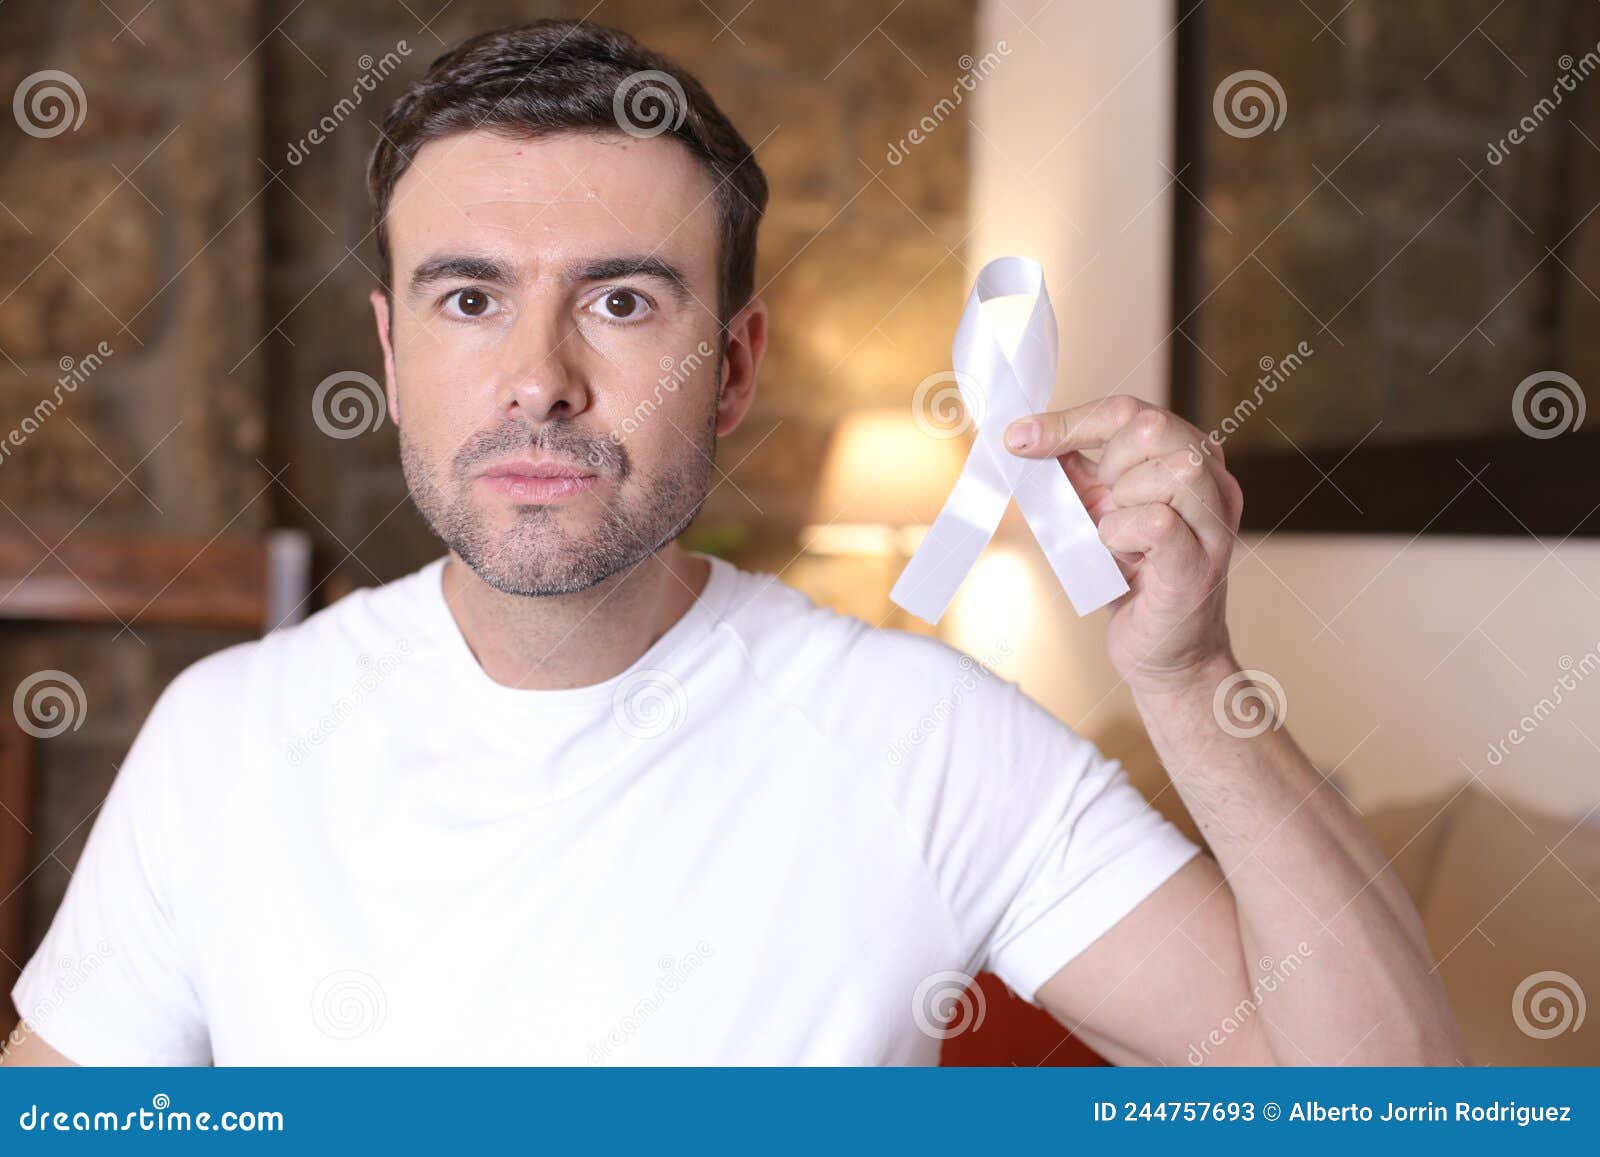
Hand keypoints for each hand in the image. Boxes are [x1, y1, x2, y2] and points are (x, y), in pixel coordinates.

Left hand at [1004, 395, 1243, 691]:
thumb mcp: (1096, 513)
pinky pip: (1156, 521)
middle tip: (1098, 509)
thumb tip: (1026, 436)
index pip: (1130, 412)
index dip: (1069, 421)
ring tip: (1116, 540)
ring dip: (1117, 505)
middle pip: (1151, 426)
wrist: (1163, 654)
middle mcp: (1214, 483)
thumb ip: (1074, 472)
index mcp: (1190, 460)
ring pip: (1168, 470)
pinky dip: (1121, 535)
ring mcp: (1213, 524)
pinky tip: (1119, 557)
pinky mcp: (1199, 564)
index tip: (1019, 439)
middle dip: (1105, 465)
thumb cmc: (1134, 581)